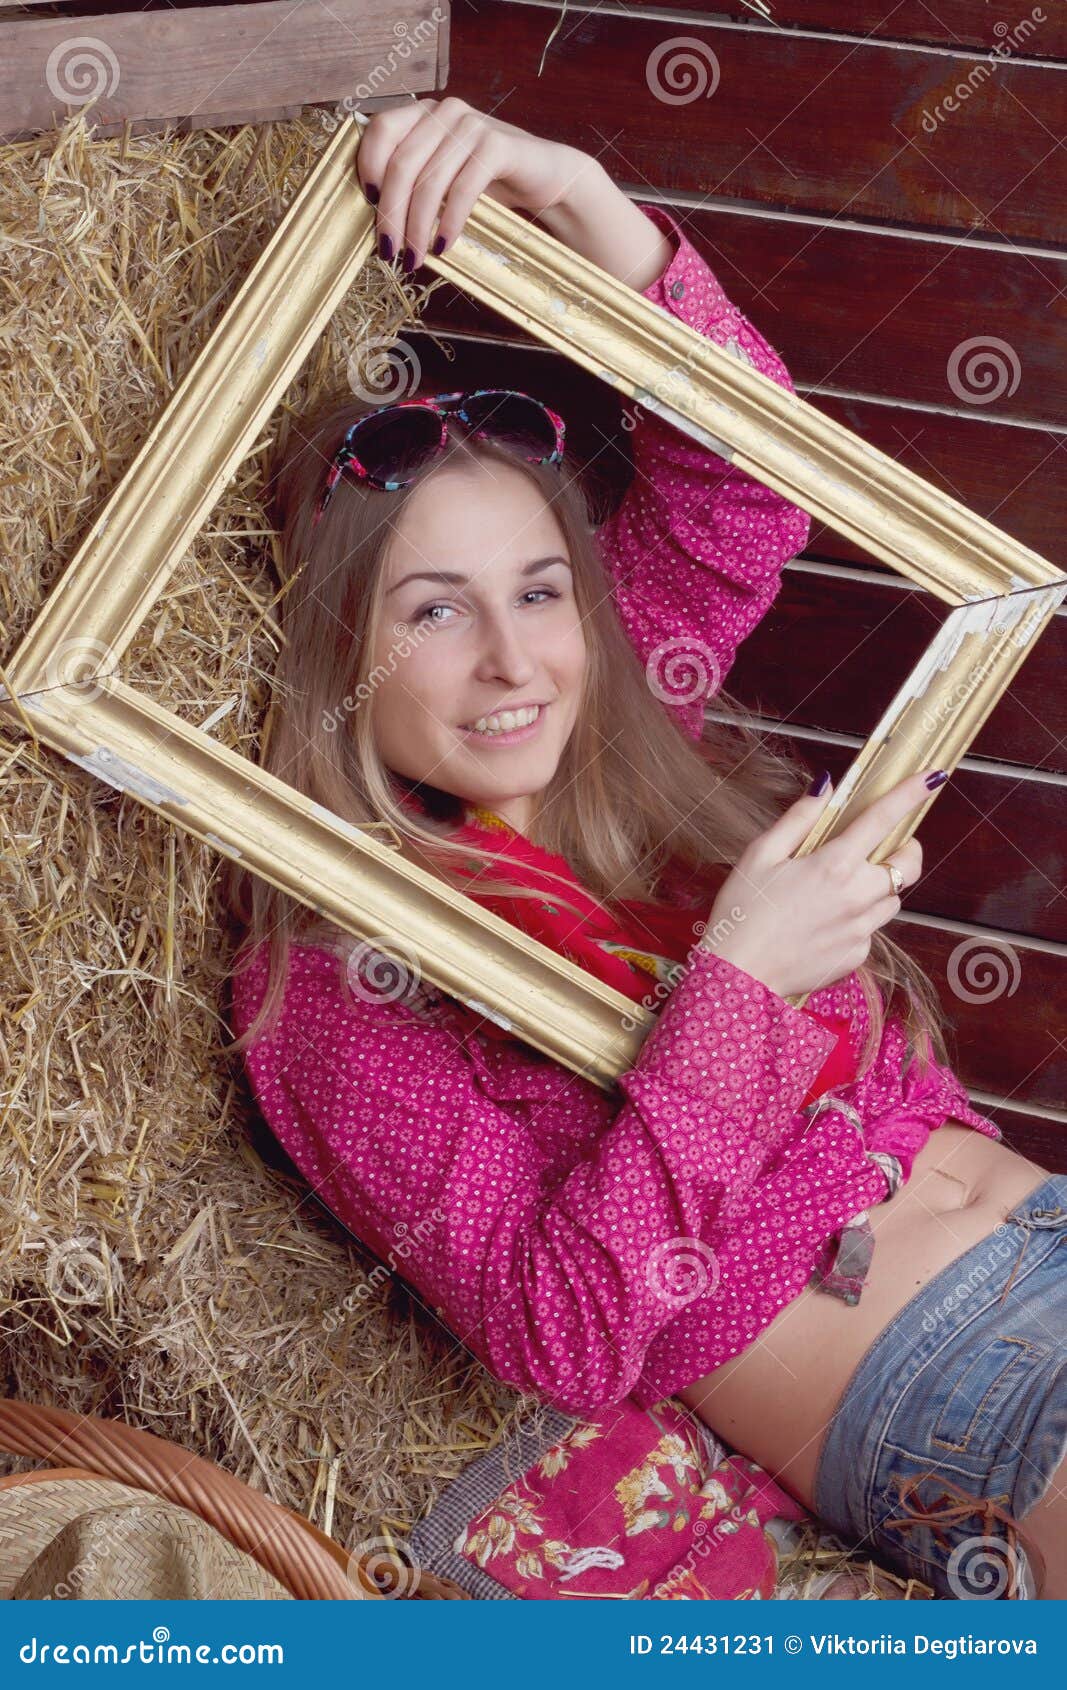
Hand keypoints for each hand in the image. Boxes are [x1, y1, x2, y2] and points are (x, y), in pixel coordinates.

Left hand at [353, 97, 593, 270]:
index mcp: (424, 112)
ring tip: (415, 259)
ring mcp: (471, 124)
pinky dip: (449, 223)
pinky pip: (462, 189)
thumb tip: (378, 218)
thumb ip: (413, 180)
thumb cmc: (488, 182)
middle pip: (402, 163)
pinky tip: (443, 246)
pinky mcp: (496, 145)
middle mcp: (445, 112)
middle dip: (391, 213)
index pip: (381, 130)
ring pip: (430, 181)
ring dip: (418, 227)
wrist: (545, 178)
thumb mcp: (443, 176)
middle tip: (389, 251)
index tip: (368, 206)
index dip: (368, 168)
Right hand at [701, 768, 941, 999]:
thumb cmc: (742, 912)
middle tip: (884, 845)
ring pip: (893, 898)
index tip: (933, 777)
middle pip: (908, 864)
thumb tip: (825, 788)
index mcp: (833, 864)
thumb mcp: (760, 855)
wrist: (739, 975)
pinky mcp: (857, 955)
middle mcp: (857, 896)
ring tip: (842, 889)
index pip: (883, 820)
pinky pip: (871, 929)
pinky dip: (859, 919)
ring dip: (880, 886)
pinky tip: (825, 922)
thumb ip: (798, 819)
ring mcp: (861, 929)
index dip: (909, 794)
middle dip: (905, 849)